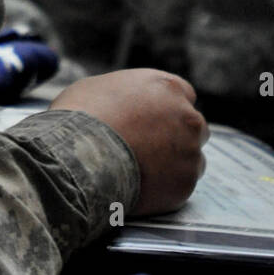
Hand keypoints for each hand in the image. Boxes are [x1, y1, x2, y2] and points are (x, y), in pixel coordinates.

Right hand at [51, 69, 209, 215]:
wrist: (80, 156)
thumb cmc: (82, 116)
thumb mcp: (98, 87)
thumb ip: (123, 94)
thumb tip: (118, 104)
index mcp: (167, 86)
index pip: (184, 94)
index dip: (167, 108)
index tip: (154, 120)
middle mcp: (187, 116)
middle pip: (194, 127)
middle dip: (177, 136)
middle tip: (149, 148)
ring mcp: (189, 151)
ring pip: (191, 159)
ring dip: (174, 164)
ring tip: (141, 171)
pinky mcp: (185, 183)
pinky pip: (180, 185)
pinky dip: (165, 187)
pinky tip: (140, 186)